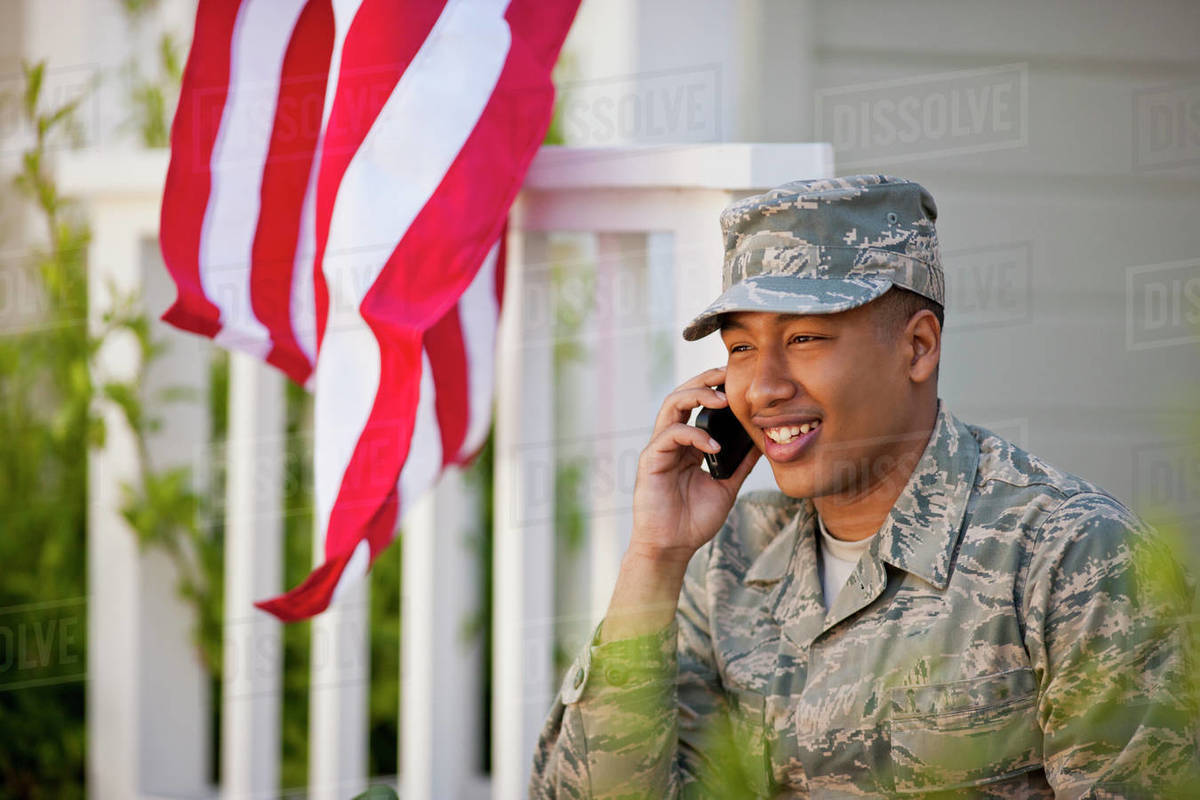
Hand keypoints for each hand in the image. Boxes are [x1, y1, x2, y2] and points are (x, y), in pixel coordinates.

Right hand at [629, 365, 760, 565]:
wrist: (672, 547)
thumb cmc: (693, 520)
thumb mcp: (726, 486)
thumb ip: (740, 464)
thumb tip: (763, 442)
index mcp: (688, 444)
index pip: (698, 405)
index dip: (715, 388)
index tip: (738, 379)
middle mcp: (671, 441)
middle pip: (682, 395)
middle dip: (705, 380)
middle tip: (728, 373)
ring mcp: (659, 448)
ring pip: (672, 405)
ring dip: (696, 396)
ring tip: (722, 399)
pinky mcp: (651, 460)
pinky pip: (670, 435)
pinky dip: (694, 435)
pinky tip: (713, 446)